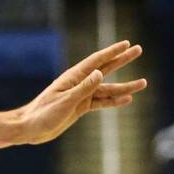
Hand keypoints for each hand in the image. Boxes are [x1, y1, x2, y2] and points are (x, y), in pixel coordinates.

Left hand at [14, 41, 146, 145]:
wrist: (30, 128)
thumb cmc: (42, 114)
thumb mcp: (65, 101)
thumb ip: (83, 88)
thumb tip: (101, 73)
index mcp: (73, 77)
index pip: (97, 61)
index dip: (112, 52)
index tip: (126, 44)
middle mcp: (79, 83)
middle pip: (106, 69)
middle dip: (122, 60)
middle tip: (138, 50)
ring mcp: (81, 95)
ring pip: (107, 89)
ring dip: (125, 87)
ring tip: (143, 83)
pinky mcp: (80, 107)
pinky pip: (101, 103)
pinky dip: (114, 102)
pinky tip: (127, 100)